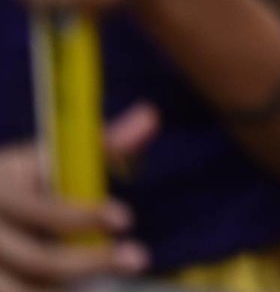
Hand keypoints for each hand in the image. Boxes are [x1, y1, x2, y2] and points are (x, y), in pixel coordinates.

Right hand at [0, 103, 157, 289]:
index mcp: (3, 188)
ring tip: (103, 284)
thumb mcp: (49, 158)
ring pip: (24, 289)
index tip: (126, 219)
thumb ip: (101, 145)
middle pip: (39, 260)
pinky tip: (78, 291)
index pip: (41, 209)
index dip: (83, 216)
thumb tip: (151, 117)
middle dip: (91, 262)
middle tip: (137, 259)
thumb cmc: (21, 181)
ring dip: (67, 290)